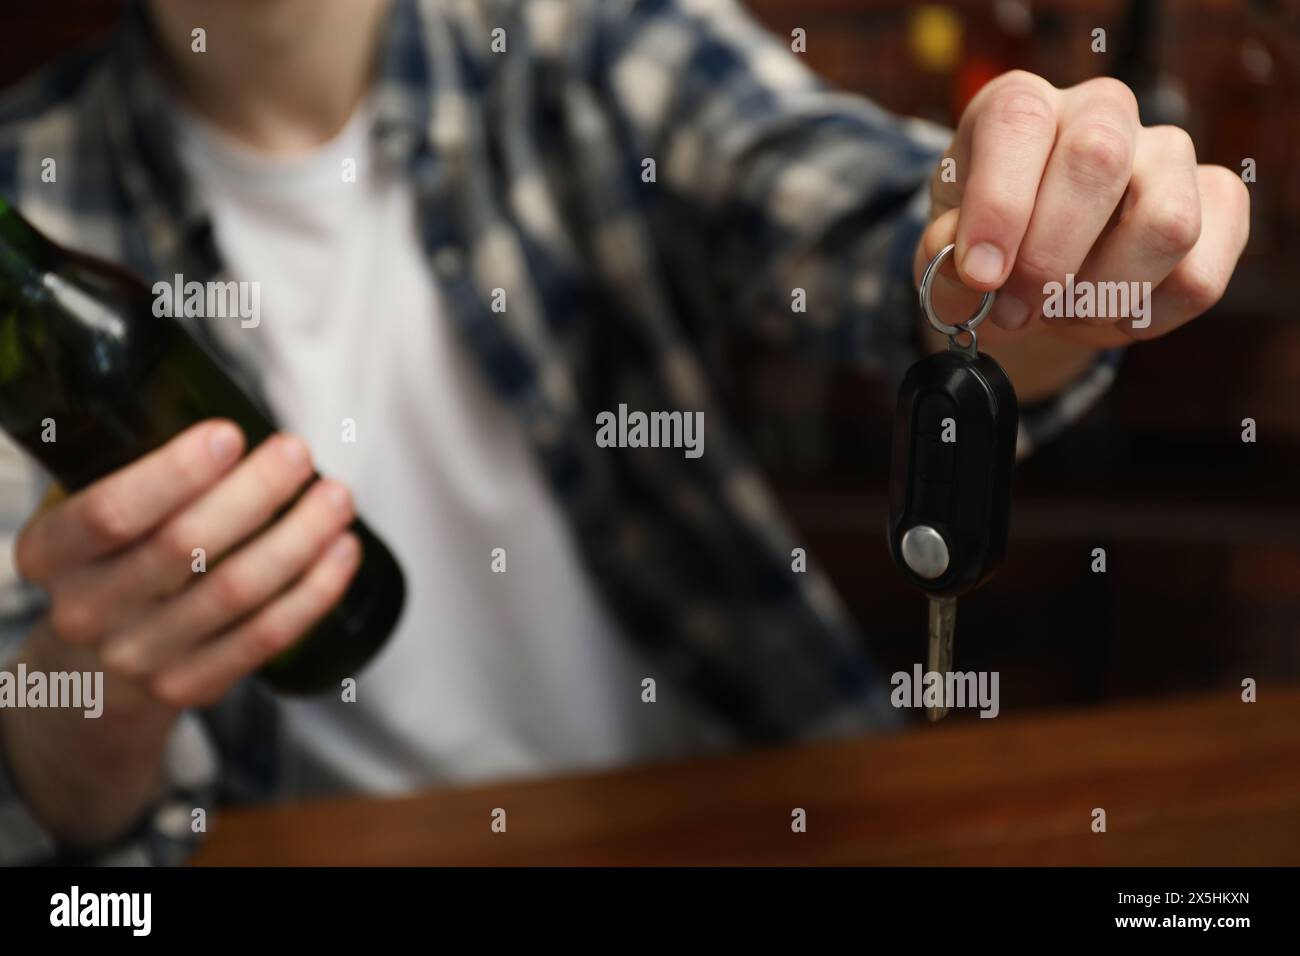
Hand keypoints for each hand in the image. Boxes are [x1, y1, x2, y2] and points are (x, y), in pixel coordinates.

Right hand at [15, 420, 359, 708]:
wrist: (91, 675)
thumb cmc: (111, 565)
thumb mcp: (92, 520)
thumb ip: (142, 478)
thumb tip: (235, 417)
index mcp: (52, 553)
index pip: (110, 511)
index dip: (176, 472)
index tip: (230, 433)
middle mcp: (87, 610)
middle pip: (184, 547)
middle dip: (254, 492)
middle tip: (297, 451)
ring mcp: (139, 656)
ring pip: (235, 591)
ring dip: (298, 537)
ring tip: (336, 496)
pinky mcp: (191, 686)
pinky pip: (265, 636)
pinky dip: (314, 590)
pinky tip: (343, 551)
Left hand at [917, 71, 1249, 351]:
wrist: (1032, 279)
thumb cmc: (986, 252)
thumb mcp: (944, 256)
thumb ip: (944, 260)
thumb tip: (972, 272)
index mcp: (1020, 106)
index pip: (1020, 121)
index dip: (1000, 203)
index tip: (982, 274)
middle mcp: (1100, 112)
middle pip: (1100, 160)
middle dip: (1050, 258)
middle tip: (1014, 311)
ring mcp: (1168, 152)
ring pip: (1166, 223)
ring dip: (1102, 293)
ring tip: (1062, 310)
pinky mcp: (1217, 204)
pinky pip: (1199, 275)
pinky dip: (1145, 317)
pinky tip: (1107, 313)